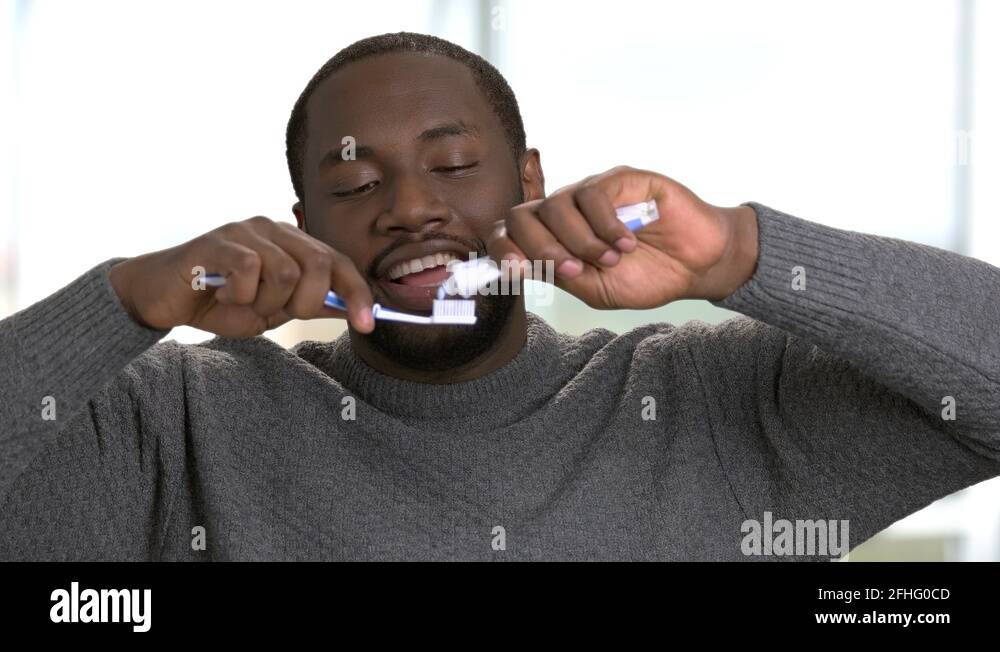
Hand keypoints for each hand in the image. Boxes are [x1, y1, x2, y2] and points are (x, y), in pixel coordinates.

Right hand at [109, 217, 373, 336]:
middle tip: (277, 314)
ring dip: (266, 303)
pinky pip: (250, 270)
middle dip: (306, 302)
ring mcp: (246, 230)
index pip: (338, 262)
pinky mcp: (219, 240)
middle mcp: (273, 229)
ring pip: (285, 273)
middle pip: (318, 265)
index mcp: (292, 243)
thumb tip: (352, 309)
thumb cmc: (219, 302)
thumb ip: (310, 304)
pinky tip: (223, 295)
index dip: (357, 293)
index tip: (368, 324)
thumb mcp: (272, 310)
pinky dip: (241, 295)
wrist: (163, 298)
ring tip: (241, 304)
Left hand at [487, 166, 758, 307]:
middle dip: (541, 248)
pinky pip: (593, 195)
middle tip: (576, 270)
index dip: (502, 248)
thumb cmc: (646, 276)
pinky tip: (625, 243)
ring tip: (611, 260)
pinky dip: (605, 226)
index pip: (509, 231)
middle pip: (522, 215)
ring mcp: (592, 192)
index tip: (516, 270)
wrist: (695, 267)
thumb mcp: (594, 289)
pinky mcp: (621, 179)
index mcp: (554, 238)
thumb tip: (517, 266)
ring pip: (556, 206)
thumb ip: (557, 276)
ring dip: (580, 241)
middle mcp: (567, 211)